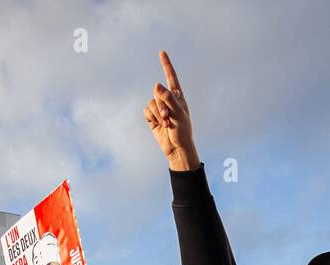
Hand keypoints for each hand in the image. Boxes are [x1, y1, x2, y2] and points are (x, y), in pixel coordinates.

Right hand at [143, 50, 200, 171]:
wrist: (177, 148)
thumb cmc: (183, 131)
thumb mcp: (178, 113)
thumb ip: (168, 98)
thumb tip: (156, 85)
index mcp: (178, 96)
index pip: (171, 77)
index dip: (166, 65)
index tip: (162, 52)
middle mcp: (167, 99)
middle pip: (157, 93)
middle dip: (161, 106)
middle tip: (168, 118)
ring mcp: (159, 108)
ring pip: (151, 103)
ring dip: (157, 114)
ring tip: (166, 124)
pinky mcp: (151, 116)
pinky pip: (146, 111)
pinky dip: (151, 118)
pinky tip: (158, 125)